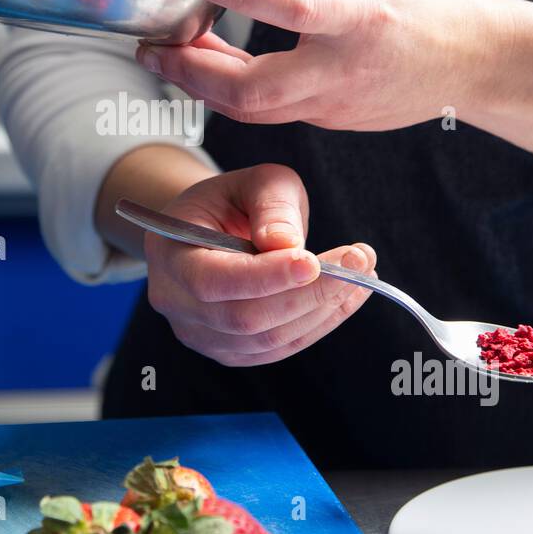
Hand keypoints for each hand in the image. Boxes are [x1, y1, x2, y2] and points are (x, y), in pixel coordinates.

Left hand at [136, 0, 532, 189]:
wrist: (471, 61)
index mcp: (362, 14)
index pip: (293, 7)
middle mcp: (343, 68)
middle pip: (254, 90)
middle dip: (193, 71)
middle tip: (151, 44)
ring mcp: (332, 102)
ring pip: (251, 110)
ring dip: (200, 83)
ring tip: (166, 51)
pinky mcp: (325, 119)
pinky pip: (266, 110)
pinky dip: (229, 90)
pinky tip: (204, 63)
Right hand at [142, 163, 375, 366]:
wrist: (213, 230)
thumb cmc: (234, 201)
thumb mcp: (254, 182)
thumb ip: (270, 204)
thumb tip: (286, 243)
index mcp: (170, 253)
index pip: (213, 280)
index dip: (264, 277)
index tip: (313, 261)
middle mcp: (176, 302)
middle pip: (244, 318)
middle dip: (309, 293)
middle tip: (359, 262)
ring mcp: (201, 334)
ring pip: (267, 339)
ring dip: (322, 310)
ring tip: (362, 274)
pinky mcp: (231, 351)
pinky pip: (279, 349)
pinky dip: (320, 324)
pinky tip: (347, 295)